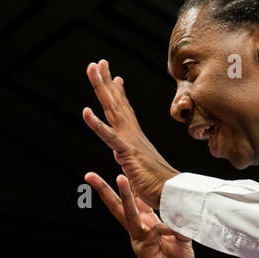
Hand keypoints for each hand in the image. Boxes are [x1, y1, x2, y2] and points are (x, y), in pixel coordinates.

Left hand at [83, 59, 178, 209]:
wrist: (173, 194)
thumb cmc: (161, 185)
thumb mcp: (143, 169)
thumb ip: (135, 161)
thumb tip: (128, 158)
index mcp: (134, 139)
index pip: (124, 111)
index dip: (118, 94)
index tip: (115, 78)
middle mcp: (132, 135)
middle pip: (116, 103)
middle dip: (106, 82)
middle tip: (98, 63)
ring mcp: (129, 141)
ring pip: (112, 110)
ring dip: (101, 88)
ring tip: (93, 68)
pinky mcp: (127, 152)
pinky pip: (109, 136)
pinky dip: (96, 124)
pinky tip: (85, 111)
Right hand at [85, 172, 193, 257]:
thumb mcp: (179, 235)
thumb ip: (175, 221)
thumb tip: (177, 207)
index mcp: (145, 224)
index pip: (134, 201)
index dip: (126, 186)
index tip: (119, 170)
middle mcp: (138, 229)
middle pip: (118, 206)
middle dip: (104, 190)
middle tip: (90, 176)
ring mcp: (138, 238)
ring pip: (129, 213)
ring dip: (125, 195)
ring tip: (119, 178)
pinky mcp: (143, 247)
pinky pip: (153, 230)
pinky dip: (165, 227)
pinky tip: (174, 229)